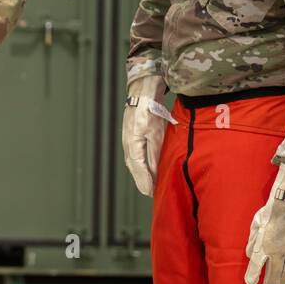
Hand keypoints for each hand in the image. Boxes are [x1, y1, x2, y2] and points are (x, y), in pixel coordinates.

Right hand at [121, 75, 167, 196]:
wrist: (143, 90)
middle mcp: (128, 143)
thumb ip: (155, 152)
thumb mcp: (156, 132)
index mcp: (132, 144)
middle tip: (150, 192)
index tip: (151, 193)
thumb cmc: (150, 109)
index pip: (138, 169)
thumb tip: (155, 171)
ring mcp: (128, 138)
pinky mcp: (132, 134)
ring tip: (149, 183)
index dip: (145, 182)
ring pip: (134, 161)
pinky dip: (140, 163)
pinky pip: (135, 154)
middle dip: (142, 181)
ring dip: (141, 173)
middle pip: (134, 167)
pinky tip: (146, 165)